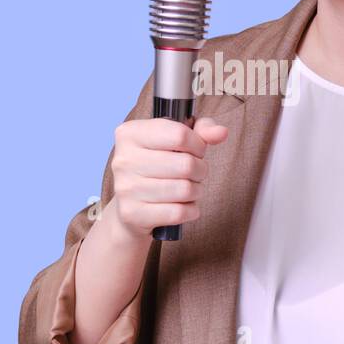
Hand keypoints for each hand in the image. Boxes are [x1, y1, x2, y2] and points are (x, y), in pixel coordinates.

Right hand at [109, 115, 228, 240]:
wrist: (130, 208)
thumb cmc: (158, 167)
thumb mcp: (175, 141)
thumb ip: (201, 130)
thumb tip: (221, 132)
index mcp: (130, 133)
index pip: (179, 134)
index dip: (198, 144)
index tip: (196, 150)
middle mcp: (123, 159)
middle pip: (186, 164)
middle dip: (200, 170)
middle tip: (194, 173)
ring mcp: (125, 188)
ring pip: (185, 190)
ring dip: (196, 191)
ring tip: (188, 189)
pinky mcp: (132, 213)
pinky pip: (178, 212)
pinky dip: (189, 210)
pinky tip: (182, 206)